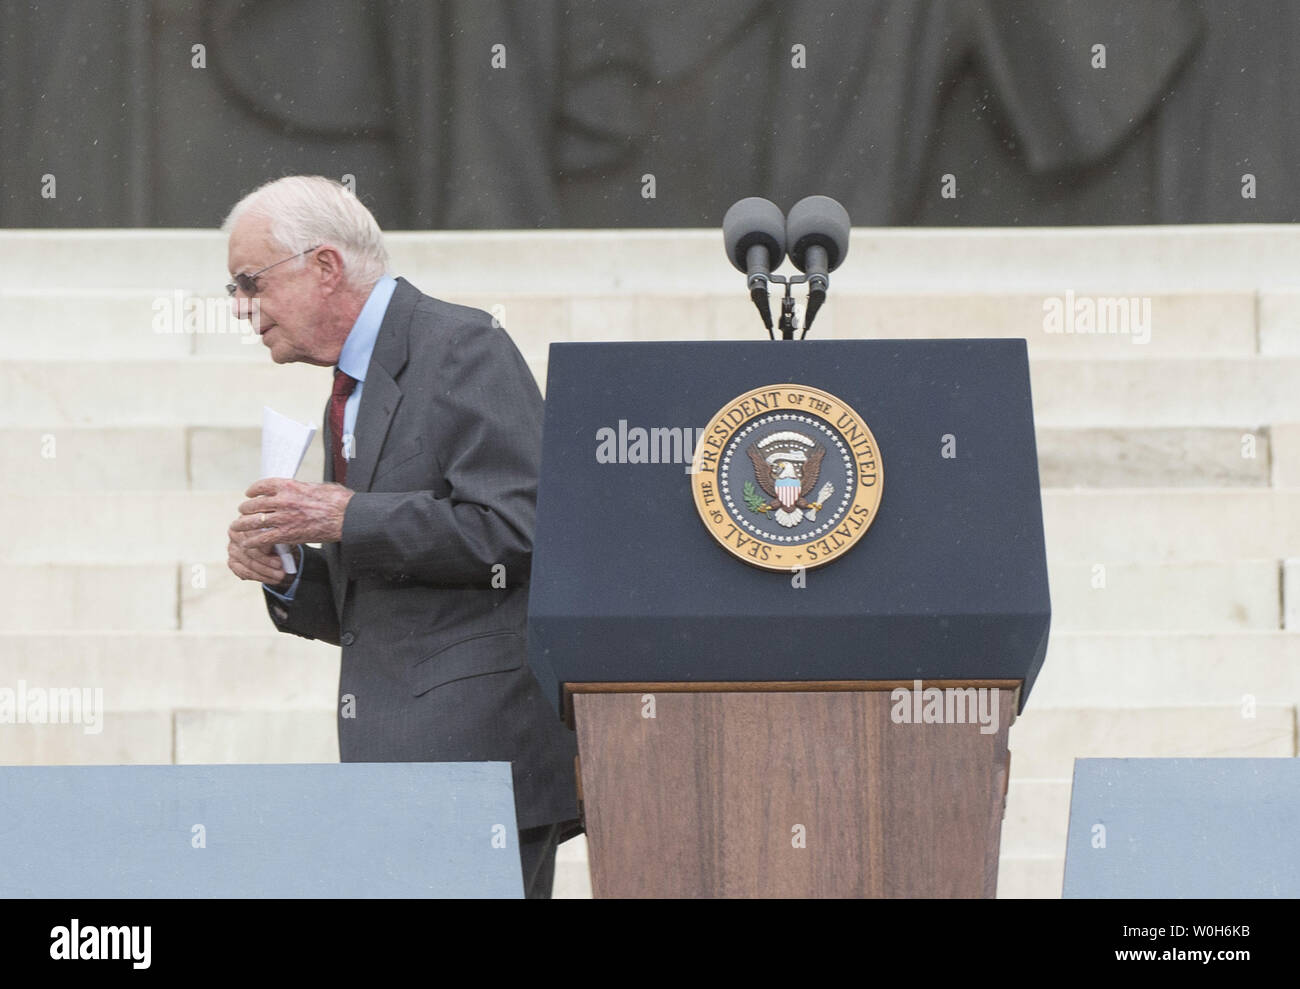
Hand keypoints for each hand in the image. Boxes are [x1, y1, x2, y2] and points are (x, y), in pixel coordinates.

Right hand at [227, 523, 291, 586]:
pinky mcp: (232, 562)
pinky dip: (261, 577)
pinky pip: (245, 572)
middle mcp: (235, 533)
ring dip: (266, 572)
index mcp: (246, 520)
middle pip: (250, 550)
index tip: (280, 555)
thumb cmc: (278, 535)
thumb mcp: (279, 532)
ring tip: (281, 575)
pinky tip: (273, 579)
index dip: (266, 545)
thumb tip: (283, 545)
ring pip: (249, 563)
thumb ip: (278, 535)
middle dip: (267, 562)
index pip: (253, 534)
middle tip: (281, 568)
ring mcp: (232, 548)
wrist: (274, 545)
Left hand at [229, 478, 354, 551]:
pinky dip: (252, 541)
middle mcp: (283, 500)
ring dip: (242, 524)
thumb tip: (298, 490)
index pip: (262, 486)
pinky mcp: (288, 534)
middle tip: (241, 512)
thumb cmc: (337, 500)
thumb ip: (302, 489)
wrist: (346, 516)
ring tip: (237, 527)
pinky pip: (263, 538)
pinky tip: (247, 544)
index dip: (253, 491)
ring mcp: (284, 518)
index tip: (249, 494)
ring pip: (254, 521)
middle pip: (254, 504)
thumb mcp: (317, 486)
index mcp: (290, 485)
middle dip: (245, 509)